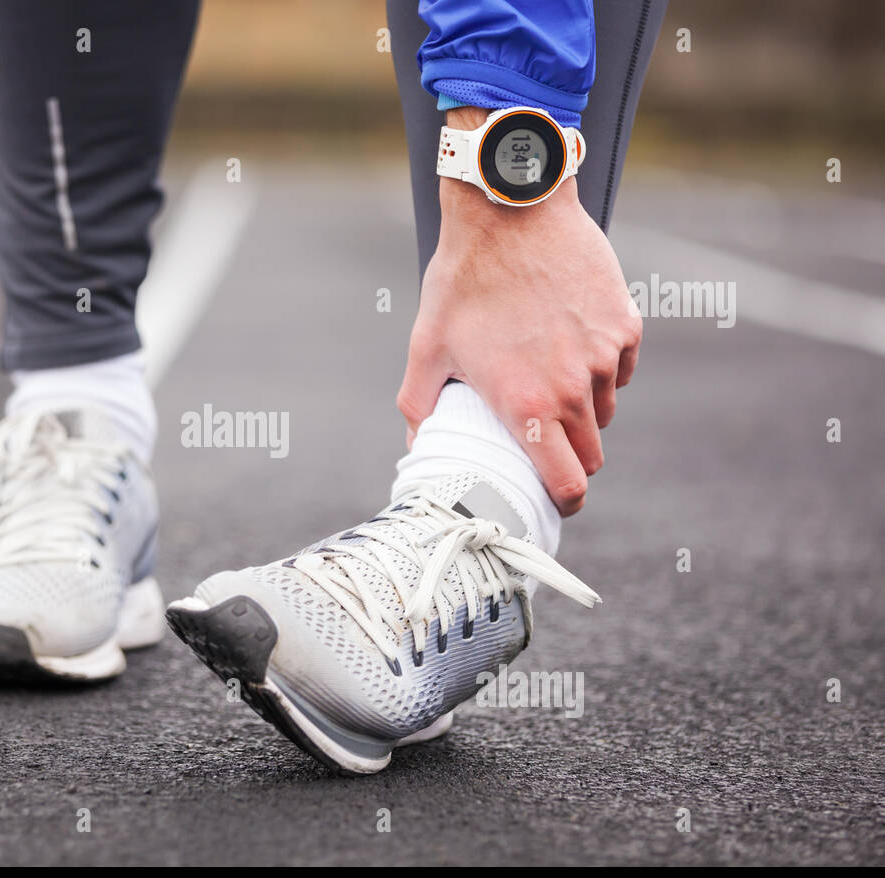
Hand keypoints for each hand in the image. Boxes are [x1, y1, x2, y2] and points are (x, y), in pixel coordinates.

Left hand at [396, 109, 641, 516]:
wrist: (510, 212)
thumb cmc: (462, 281)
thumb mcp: (427, 346)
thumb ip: (420, 406)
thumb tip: (417, 446)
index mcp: (528, 406)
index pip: (567, 484)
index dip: (562, 502)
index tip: (553, 501)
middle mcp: (574, 389)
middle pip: (589, 455)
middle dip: (567, 457)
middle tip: (539, 440)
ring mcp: (604, 357)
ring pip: (604, 411)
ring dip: (581, 411)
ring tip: (544, 380)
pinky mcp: (624, 325)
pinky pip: (618, 369)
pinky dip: (599, 370)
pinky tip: (566, 344)